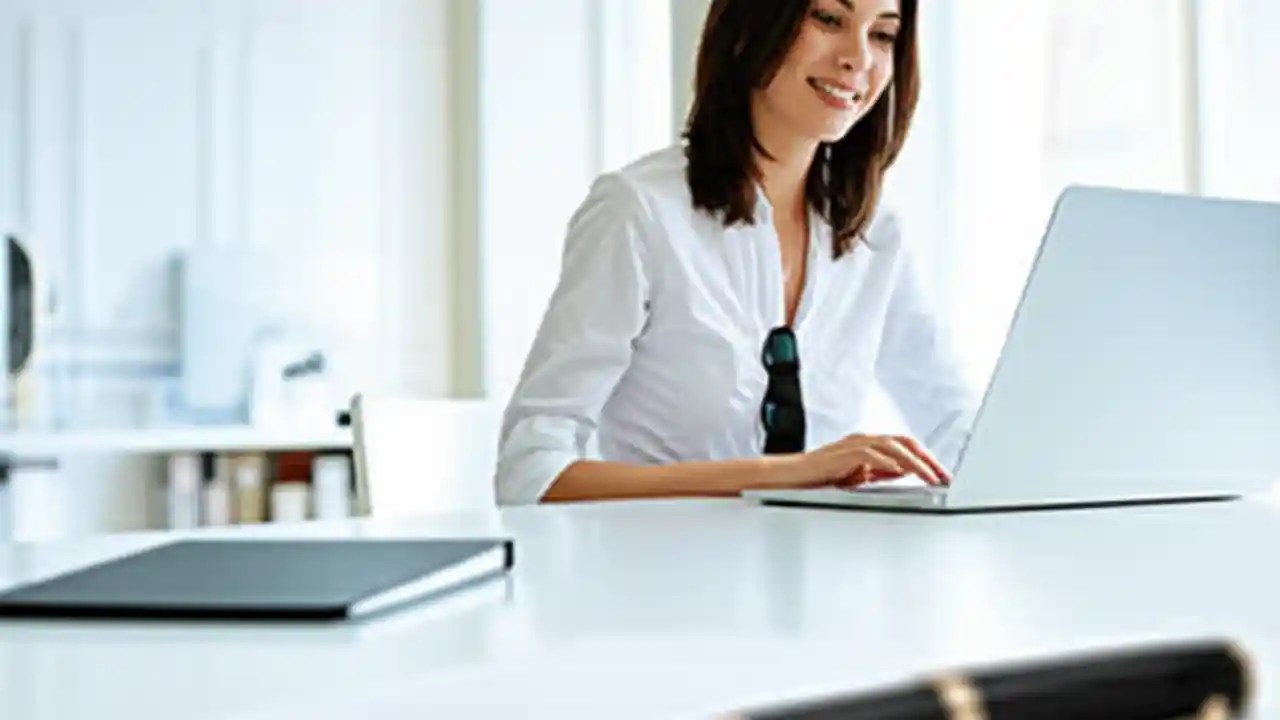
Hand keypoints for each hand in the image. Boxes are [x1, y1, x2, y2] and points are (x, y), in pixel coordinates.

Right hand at [800, 434, 951, 487]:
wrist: (794, 475)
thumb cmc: (821, 476)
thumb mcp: (859, 475)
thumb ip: (881, 471)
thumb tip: (905, 470)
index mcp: (870, 444)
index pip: (906, 446)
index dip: (926, 459)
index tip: (940, 475)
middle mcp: (865, 440)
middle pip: (905, 442)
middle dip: (927, 459)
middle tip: (942, 476)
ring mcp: (855, 444)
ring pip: (893, 446)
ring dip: (914, 462)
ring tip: (928, 477)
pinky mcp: (843, 453)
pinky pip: (870, 454)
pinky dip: (886, 462)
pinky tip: (899, 471)